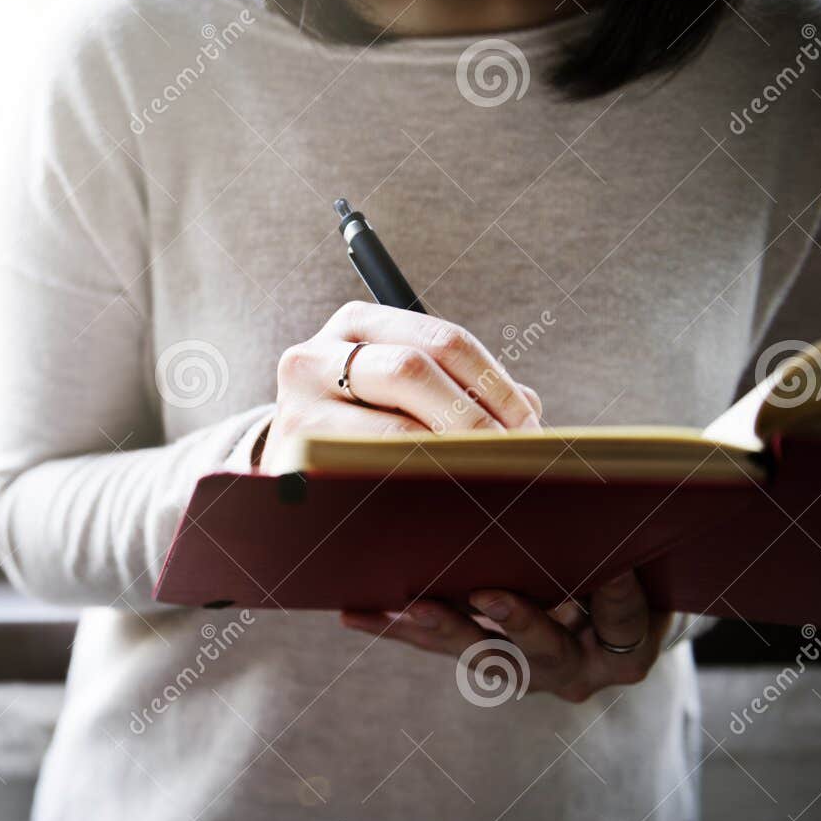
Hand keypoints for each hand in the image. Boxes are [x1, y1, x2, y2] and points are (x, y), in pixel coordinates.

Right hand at [260, 301, 541, 467]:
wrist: (293, 469)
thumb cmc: (364, 425)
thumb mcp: (402, 390)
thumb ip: (460, 387)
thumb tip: (529, 408)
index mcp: (356, 323)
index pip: (441, 339)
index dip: (495, 382)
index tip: (529, 424)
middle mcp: (316, 354)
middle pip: (411, 370)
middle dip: (472, 417)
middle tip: (512, 455)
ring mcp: (297, 405)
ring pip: (390, 426)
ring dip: (449, 455)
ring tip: (485, 479)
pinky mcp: (291, 456)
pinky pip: (367, 470)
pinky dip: (413, 483)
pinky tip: (440, 497)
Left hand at [342, 570, 670, 702]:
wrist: (615, 620)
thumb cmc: (631, 575)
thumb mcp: (640, 567)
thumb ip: (617, 555)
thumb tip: (591, 514)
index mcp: (627, 648)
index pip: (623, 623)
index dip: (617, 600)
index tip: (615, 569)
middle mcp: (575, 670)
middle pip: (544, 648)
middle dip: (517, 621)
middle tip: (488, 597)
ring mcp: (527, 673)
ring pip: (480, 654)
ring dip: (439, 628)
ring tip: (409, 607)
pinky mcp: (486, 664)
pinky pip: (437, 647)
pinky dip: (398, 629)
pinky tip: (355, 614)